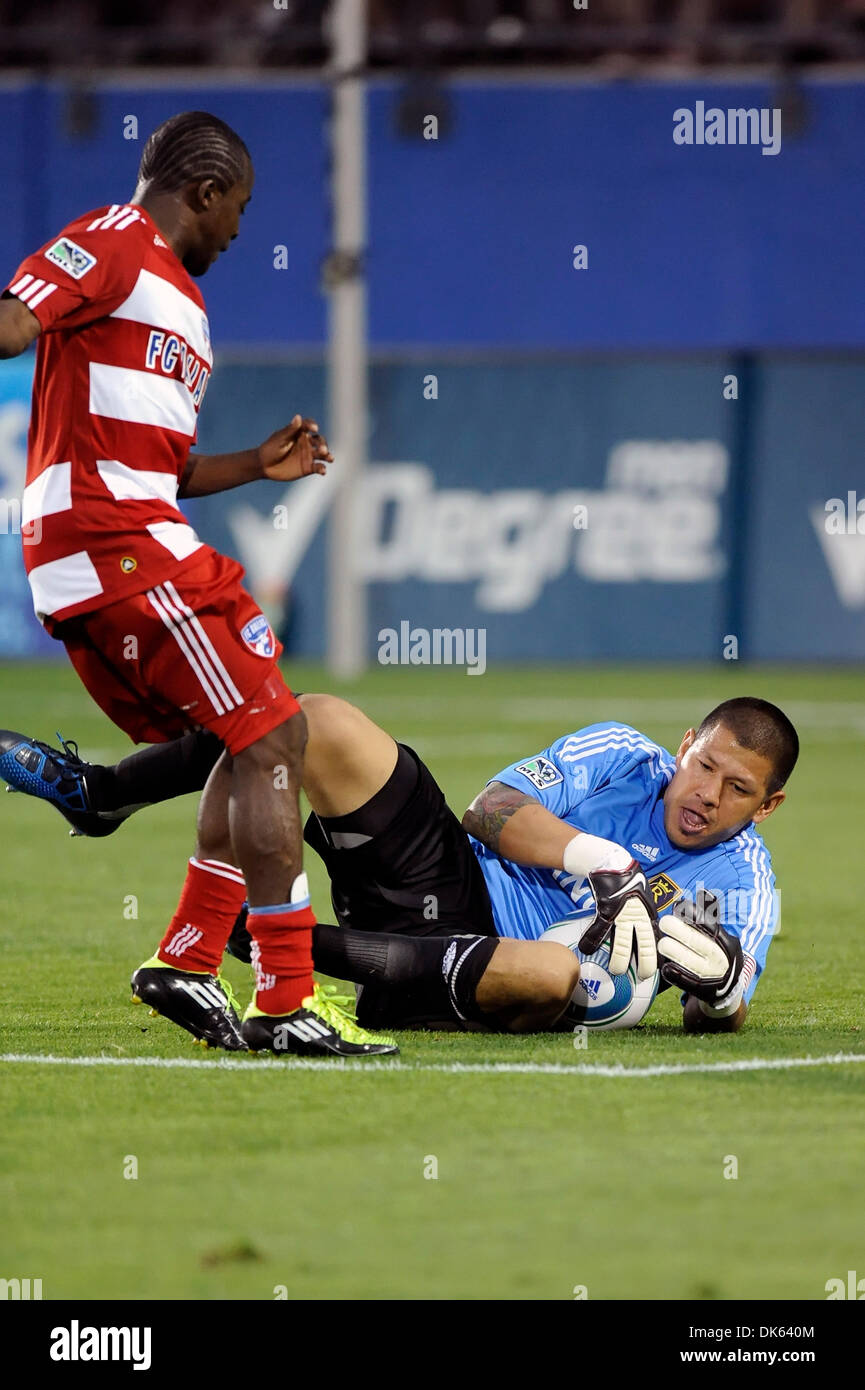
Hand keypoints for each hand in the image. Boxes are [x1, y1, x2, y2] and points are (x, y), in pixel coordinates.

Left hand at [258, 415, 332, 481]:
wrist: (264, 466)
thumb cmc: (270, 449)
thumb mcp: (279, 438)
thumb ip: (290, 429)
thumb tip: (298, 417)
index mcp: (299, 432)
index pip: (309, 426)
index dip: (313, 426)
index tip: (314, 429)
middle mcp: (306, 442)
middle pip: (319, 440)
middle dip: (322, 444)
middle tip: (322, 450)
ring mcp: (308, 455)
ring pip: (322, 454)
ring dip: (327, 455)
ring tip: (330, 458)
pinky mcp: (309, 467)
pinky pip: (318, 467)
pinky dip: (322, 468)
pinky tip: (323, 471)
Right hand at [579, 861, 658, 980]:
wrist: (612, 862)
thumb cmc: (626, 880)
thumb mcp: (641, 898)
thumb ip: (642, 915)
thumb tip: (642, 932)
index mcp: (648, 913)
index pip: (656, 938)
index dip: (657, 955)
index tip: (656, 970)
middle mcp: (639, 914)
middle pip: (645, 943)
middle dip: (645, 962)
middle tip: (643, 977)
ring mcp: (623, 912)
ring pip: (623, 940)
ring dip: (619, 958)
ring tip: (616, 971)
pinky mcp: (608, 907)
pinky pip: (599, 928)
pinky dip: (592, 940)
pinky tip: (586, 949)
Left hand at [657, 890, 742, 1005]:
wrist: (729, 990)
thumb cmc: (719, 953)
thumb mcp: (721, 934)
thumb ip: (711, 915)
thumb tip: (704, 891)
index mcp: (727, 943)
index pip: (710, 926)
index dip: (694, 915)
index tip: (679, 906)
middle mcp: (722, 959)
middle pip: (698, 942)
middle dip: (678, 930)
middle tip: (664, 922)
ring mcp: (712, 976)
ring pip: (690, 962)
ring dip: (673, 951)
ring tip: (661, 943)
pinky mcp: (702, 990)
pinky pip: (686, 982)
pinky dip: (675, 973)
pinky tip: (665, 966)